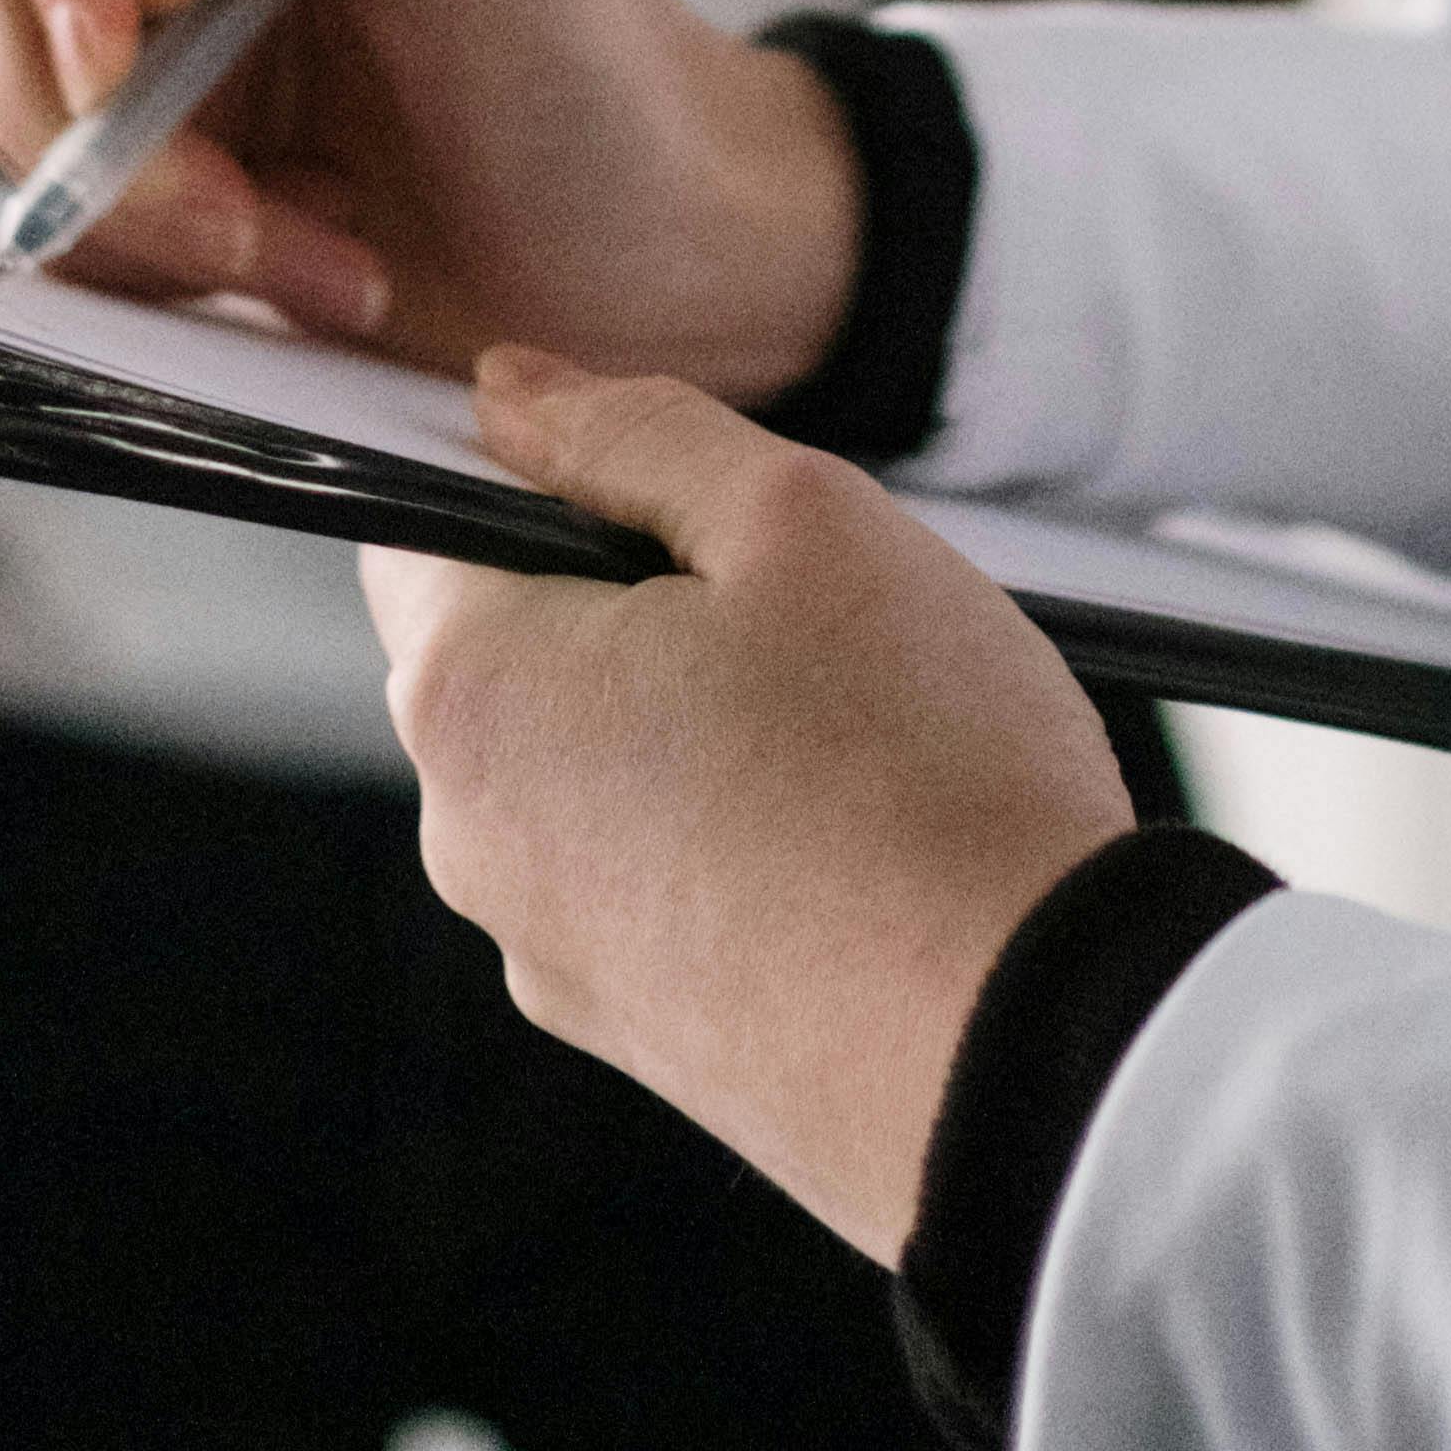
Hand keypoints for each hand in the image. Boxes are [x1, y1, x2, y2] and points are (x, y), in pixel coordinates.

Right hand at [0, 0, 864, 386]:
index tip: (114, 50)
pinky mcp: (161, 151)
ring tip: (315, 247)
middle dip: (89, 113)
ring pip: (9, 101)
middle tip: (231, 206)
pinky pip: (61, 211)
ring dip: (149, 210)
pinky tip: (309, 264)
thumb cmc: (596, 57)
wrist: (654, 263)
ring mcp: (168, 21)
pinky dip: (167, 264)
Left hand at [366, 354, 1129, 1254]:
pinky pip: (655, 883)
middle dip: (631, 600)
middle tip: (797, 600)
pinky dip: (734, 836)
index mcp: (474, 699)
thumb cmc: (922, 772)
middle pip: (514, 653)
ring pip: (596, 769)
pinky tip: (859, 833)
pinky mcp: (648, 1044)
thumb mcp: (798, 518)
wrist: (1037, 1053)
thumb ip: (634, 432)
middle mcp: (476, 846)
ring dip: (693, 718)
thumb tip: (511, 397)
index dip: (526, 468)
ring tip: (853, 727)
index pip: (413, 525)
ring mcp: (557, 964)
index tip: (652, 469)